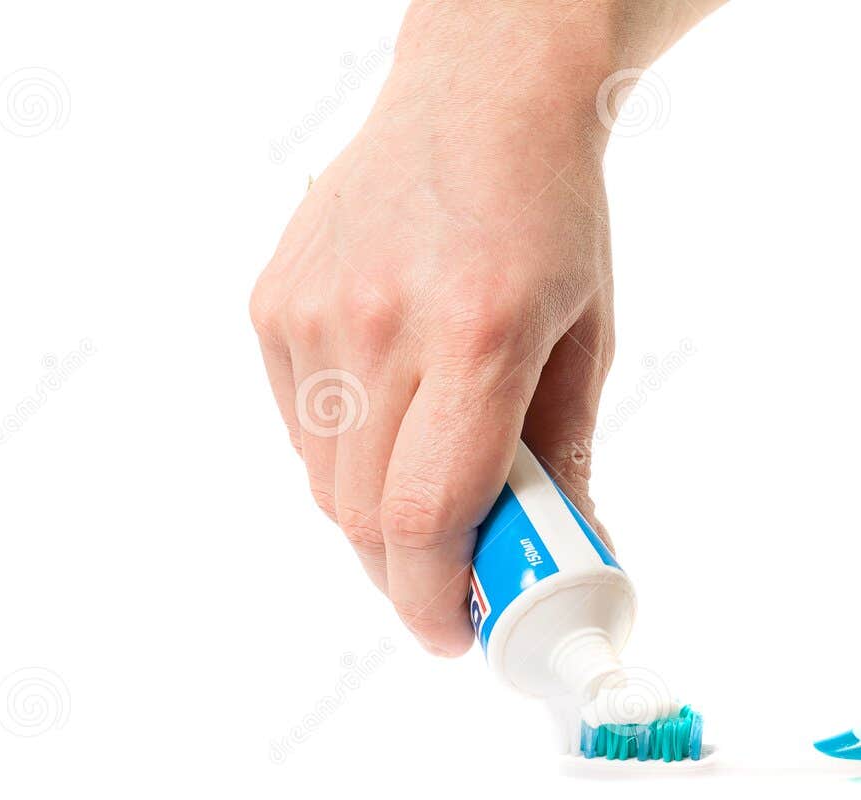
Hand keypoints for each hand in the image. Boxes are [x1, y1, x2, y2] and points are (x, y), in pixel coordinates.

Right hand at [251, 2, 635, 653]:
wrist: (479, 103)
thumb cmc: (550, 219)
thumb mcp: (587, 343)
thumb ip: (565, 460)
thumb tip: (561, 559)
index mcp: (480, 335)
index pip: (429, 514)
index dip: (435, 600)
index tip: (456, 635)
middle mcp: (384, 324)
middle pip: (367, 517)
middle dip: (410, 575)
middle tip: (452, 582)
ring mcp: (316, 311)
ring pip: (324, 483)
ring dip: (375, 521)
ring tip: (430, 491)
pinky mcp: (274, 303)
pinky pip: (298, 428)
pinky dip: (342, 458)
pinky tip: (391, 423)